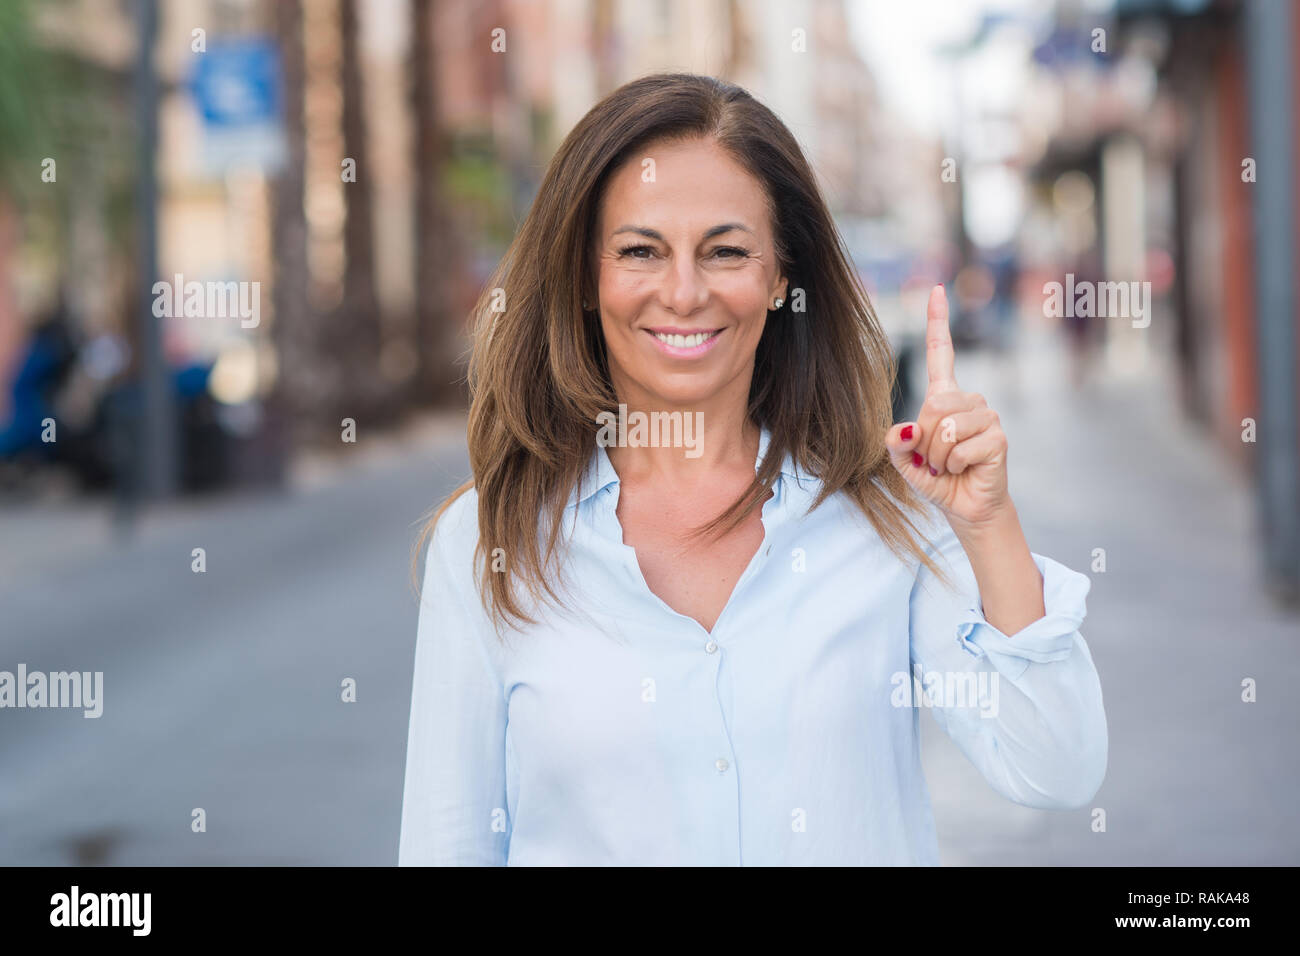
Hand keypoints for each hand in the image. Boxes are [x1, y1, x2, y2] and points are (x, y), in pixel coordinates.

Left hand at [886, 285, 1010, 531]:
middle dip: (925, 439)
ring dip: (938, 455)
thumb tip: (904, 431)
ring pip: (946, 427)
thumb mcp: (905, 463)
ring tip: (949, 465)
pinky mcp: (998, 437)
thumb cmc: (936, 480)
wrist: (966, 508)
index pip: (942, 353)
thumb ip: (895, 445)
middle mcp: (968, 401)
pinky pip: (962, 447)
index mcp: (944, 397)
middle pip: (934, 405)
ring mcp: (986, 416)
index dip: (939, 322)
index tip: (938, 290)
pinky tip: (965, 470)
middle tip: (934, 459)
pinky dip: (954, 465)